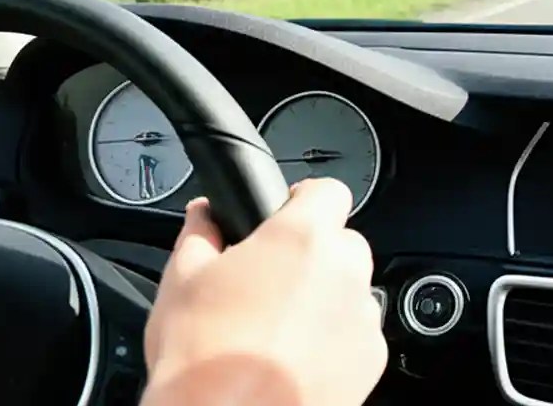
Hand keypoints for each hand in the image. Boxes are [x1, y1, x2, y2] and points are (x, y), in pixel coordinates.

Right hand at [142, 178, 385, 405]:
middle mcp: (344, 272)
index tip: (285, 214)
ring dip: (325, 297)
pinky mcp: (371, 361)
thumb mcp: (181, 281)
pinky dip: (334, 339)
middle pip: (342, 243)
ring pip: (351, 290)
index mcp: (302, 238)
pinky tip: (293, 356)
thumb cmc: (204, 359)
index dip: (303, 200)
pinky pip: (356, 334)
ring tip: (278, 326)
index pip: (328, 190)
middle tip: (269, 278)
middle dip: (312, 254)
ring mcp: (362, 319)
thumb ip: (200, 233)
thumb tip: (204, 216)